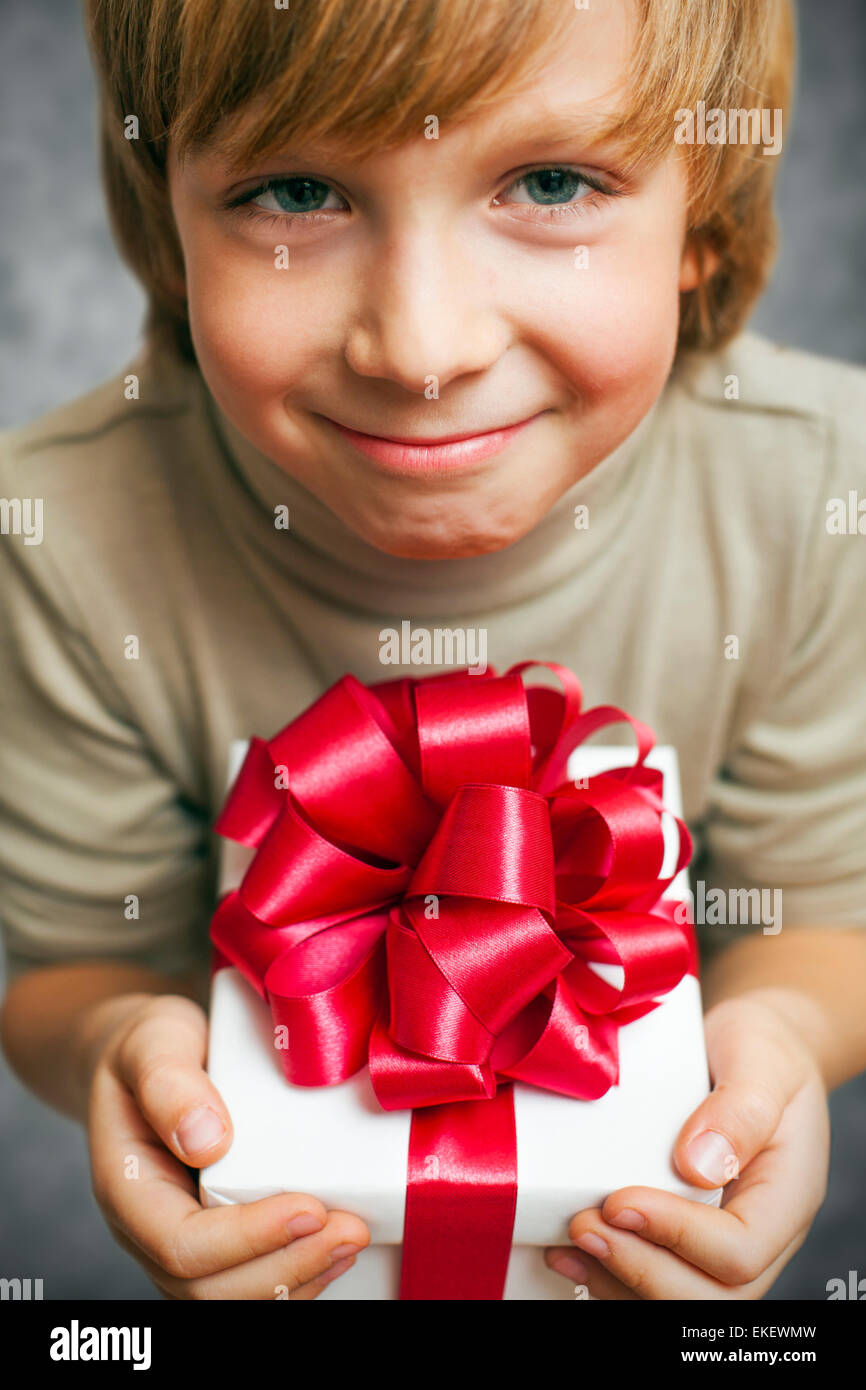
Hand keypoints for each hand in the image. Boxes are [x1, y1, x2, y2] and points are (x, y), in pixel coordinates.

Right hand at [85, 993, 369, 1297]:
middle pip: (209, 1288)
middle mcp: (150, 1231)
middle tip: (351, 1231)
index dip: (247, 1239)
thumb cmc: (151, 1048)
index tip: (309, 1209)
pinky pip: (249, 1282)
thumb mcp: (153, 1043)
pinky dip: (297, 1276)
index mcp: (128, 1189)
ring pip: (232, 1297)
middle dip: (285, 1268)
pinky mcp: (218, 1241)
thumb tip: (208, 1139)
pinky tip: (335, 1248)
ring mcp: (183, 1244)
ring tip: (353, 1240)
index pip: (181, 1244)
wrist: (149, 1059)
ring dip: (299, 1280)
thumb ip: (170, 1083)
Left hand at [543, 993, 829, 1297]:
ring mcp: (720, 1242)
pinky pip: (654, 1280)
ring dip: (617, 1282)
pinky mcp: (684, 1236)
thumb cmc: (764, 1049)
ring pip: (679, 1299)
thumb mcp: (762, 1060)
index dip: (679, 1237)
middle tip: (585, 1227)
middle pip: (711, 1297)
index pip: (741, 1251)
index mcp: (785, 1197)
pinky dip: (607, 1274)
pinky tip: (567, 1249)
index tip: (621, 1200)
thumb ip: (740, 1110)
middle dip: (641, 1271)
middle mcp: (758, 1233)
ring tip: (568, 1244)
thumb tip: (697, 1166)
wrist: (756, 1048)